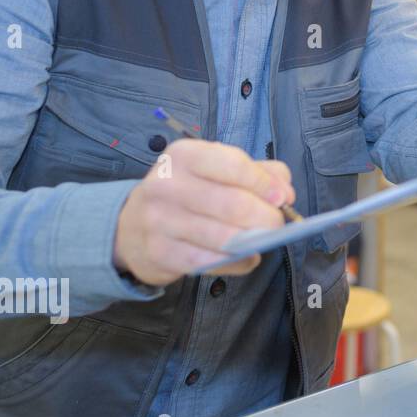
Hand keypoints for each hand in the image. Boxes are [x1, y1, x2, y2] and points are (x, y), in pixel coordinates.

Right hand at [114, 140, 295, 285]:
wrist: (132, 226)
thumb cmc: (188, 193)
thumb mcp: (217, 170)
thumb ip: (259, 173)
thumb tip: (285, 193)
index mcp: (184, 155)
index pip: (233, 164)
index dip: (264, 183)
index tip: (283, 198)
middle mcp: (166, 184)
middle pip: (232, 204)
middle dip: (266, 217)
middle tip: (278, 223)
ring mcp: (158, 220)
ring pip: (223, 237)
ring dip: (254, 241)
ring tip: (264, 239)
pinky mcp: (159, 253)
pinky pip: (209, 261)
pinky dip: (236, 261)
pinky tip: (245, 255)